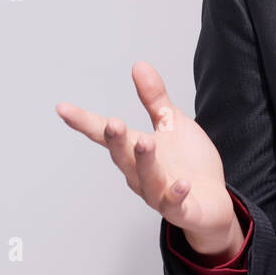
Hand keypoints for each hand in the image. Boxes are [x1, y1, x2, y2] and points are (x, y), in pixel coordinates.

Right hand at [56, 61, 243, 259]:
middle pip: (123, 157)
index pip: (105, 135)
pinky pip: (174, 204)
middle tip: (113, 124)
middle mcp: (140, 174)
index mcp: (135, 151)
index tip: (62, 108)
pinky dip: (176, 195)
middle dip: (117, 141)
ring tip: (146, 142)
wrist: (212, 203)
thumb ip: (155, 99)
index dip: (84, 123)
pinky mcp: (181, 209)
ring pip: (146, 179)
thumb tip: (138, 65)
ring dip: (144, 162)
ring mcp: (159, 193)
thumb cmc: (189, 163)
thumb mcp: (172, 123)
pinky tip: (182, 184)